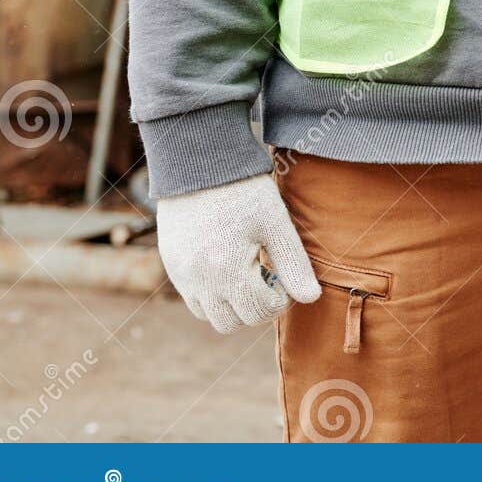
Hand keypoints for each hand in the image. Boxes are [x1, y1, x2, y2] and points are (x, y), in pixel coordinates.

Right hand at [157, 172, 320, 332]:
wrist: (199, 158)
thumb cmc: (243, 188)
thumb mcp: (276, 222)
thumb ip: (294, 264)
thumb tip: (311, 298)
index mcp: (227, 271)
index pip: (258, 312)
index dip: (278, 299)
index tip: (282, 275)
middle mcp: (199, 280)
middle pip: (231, 323)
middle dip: (253, 307)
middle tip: (265, 275)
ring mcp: (180, 273)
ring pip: (208, 315)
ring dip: (229, 304)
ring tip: (244, 270)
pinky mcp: (170, 262)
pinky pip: (190, 295)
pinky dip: (209, 292)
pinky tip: (224, 262)